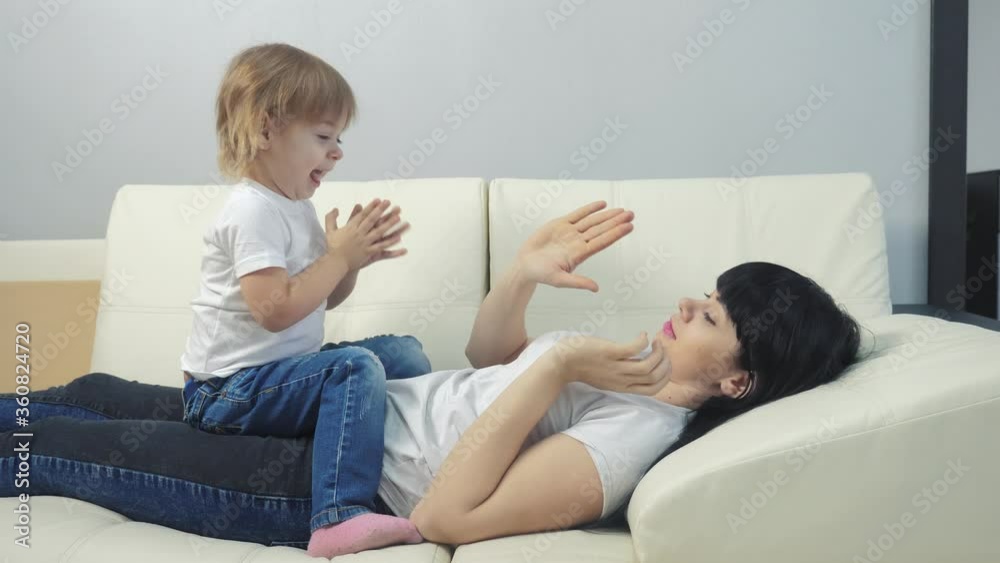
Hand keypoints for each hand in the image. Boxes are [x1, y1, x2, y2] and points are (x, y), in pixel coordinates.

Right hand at [324, 199, 408, 270]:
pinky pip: (381, 247)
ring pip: (379, 232)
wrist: (334, 263)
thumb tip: (335, 208)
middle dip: (381, 210)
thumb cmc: (331, 247)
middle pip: (372, 220)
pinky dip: (389, 242)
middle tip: (389, 203)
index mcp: (351, 227)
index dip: (371, 207)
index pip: (363, 215)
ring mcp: (364, 243)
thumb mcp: (329, 230)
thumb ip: (331, 218)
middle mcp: (359, 234)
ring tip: (398, 217)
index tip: (379, 200)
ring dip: (389, 224)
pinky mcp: (368, 252)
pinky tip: (398, 238)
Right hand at [515, 201, 633, 291]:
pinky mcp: (560, 225)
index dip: (616, 234)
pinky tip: (602, 204)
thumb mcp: (560, 280)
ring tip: (622, 210)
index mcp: (579, 254)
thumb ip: (578, 282)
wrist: (525, 265)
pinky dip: (589, 209)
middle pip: (601, 229)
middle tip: (632, 214)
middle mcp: (578, 242)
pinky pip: (578, 215)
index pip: (602, 242)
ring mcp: (570, 232)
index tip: (629, 227)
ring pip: (592, 221)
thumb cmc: (541, 274)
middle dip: (616, 222)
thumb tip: (596, 288)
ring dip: (607, 215)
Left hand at [547, 332, 670, 395]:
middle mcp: (621, 380)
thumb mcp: (607, 378)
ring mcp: (615, 367)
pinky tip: (642, 335)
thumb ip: (623, 376)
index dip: (665, 377)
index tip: (665, 364)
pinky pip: (634, 349)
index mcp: (622, 387)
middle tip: (662, 350)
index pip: (652, 390)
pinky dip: (643, 341)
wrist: (562, 362)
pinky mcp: (609, 353)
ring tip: (655, 342)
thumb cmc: (583, 367)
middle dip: (666, 364)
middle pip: (654, 378)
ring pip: (648, 366)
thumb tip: (639, 364)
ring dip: (658, 353)